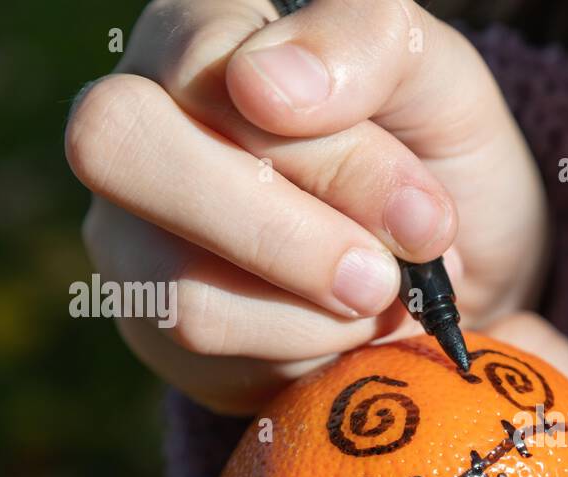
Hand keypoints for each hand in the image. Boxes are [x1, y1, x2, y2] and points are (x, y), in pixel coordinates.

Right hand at [66, 0, 548, 413]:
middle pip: (118, 147)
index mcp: (205, 29)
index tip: (418, 210)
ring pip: (174, 282)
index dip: (318, 150)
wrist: (450, 274)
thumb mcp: (438, 82)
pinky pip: (206, 354)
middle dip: (283, 236)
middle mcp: (136, 115)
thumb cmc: (433, 155)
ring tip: (384, 296)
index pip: (202, 60)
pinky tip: (345, 327)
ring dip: (311, 308)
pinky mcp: (145, 319)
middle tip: (386, 276)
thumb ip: (367, 45)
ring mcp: (126, 224)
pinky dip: (304, 351)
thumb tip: (262, 85)